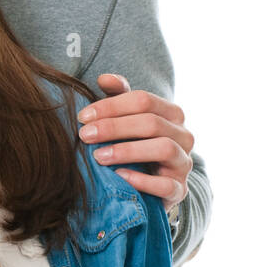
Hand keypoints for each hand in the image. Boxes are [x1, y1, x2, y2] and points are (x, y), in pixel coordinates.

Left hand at [77, 73, 192, 209]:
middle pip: (152, 123)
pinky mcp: (180, 189)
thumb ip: (117, 95)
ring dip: (127, 151)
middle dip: (114, 127)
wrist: (153, 180)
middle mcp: (184, 135)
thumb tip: (104, 78)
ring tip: (98, 156)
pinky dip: (143, 181)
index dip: (111, 106)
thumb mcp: (126, 116)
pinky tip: (119, 176)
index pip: (143, 100)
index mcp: (171, 112)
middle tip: (85, 135)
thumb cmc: (134, 140)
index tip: (83, 116)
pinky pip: (167, 185)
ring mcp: (184, 162)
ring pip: (164, 148)